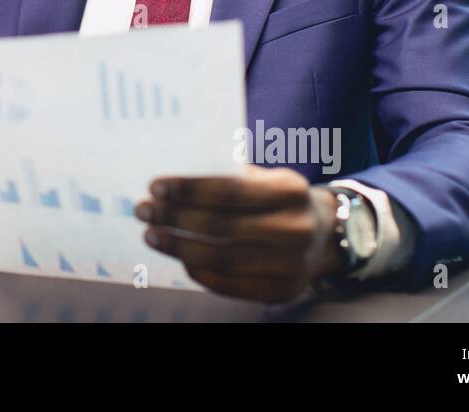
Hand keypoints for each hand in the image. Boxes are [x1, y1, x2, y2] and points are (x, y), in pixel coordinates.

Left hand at [136, 165, 341, 302]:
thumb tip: (173, 184)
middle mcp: (296, 229)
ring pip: (222, 259)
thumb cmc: (278, 198)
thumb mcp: (266, 177)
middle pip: (221, 227)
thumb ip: (229, 177)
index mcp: (290, 191)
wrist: (324, 234)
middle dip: (175, 218)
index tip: (155, 186)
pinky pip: (230, 286)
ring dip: (179, 247)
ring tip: (151, 235)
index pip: (230, 191)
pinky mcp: (283, 290)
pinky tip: (179, 259)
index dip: (189, 189)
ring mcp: (292, 264)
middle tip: (143, 210)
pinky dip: (199, 273)